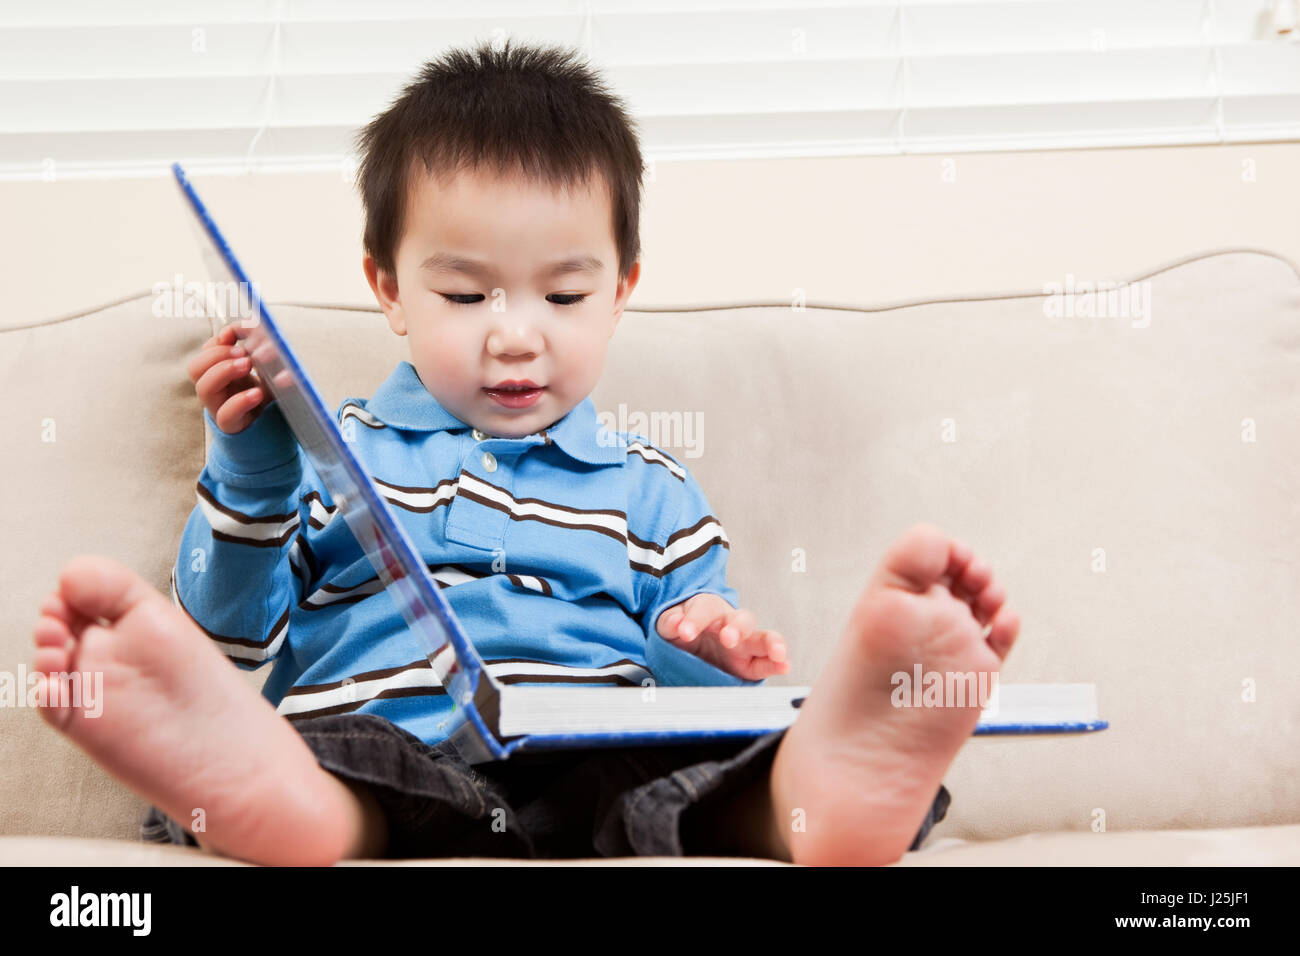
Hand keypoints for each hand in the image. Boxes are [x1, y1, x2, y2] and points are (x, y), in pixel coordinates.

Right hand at [186, 324, 268, 434]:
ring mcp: (219, 408)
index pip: (206, 352)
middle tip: (242, 352)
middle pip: (195, 368)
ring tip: (247, 364)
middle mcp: (215, 390)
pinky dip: (239, 401)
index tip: (233, 334)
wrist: (270, 433)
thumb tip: (264, 337)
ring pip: (203, 388)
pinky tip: (257, 393)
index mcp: (219, 374)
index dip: (217, 341)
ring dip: (223, 371)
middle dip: (216, 354)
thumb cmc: (264, 399)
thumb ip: (261, 355)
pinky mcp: (230, 426)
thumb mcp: (265, 373)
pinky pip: (225, 414)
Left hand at [654, 593, 789, 680]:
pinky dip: (776, 665)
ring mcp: (743, 644)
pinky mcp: (748, 665)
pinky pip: (765, 664)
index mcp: (709, 609)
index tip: (683, 631)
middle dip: (737, 628)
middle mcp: (731, 623)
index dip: (695, 620)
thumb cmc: (682, 626)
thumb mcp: (669, 622)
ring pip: (762, 638)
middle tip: (727, 638)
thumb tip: (676, 623)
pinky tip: (784, 667)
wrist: (689, 639)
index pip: (705, 610)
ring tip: (777, 653)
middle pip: (741, 619)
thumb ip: (670, 622)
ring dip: (771, 644)